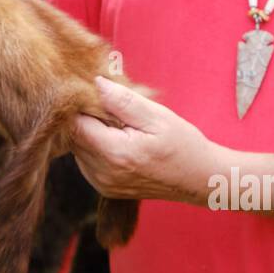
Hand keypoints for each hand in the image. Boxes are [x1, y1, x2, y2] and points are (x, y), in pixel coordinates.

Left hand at [72, 76, 223, 203]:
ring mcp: (102, 184)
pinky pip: (86, 161)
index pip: (76, 123)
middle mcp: (103, 173)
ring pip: (78, 149)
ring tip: (119, 127)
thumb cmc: (182, 144)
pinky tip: (118, 142)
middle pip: (74, 136)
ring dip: (91, 133)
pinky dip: (96, 148)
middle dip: (87, 118)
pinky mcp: (104, 189)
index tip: (99, 96)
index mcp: (115, 154)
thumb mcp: (157, 117)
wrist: (198, 178)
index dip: (83, 106)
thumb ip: (123, 101)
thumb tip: (96, 83)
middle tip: (113, 109)